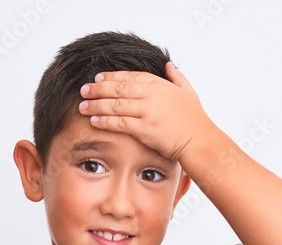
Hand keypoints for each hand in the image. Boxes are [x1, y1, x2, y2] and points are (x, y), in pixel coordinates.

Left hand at [77, 61, 213, 162]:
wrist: (200, 141)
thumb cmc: (195, 120)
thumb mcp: (188, 92)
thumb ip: (176, 77)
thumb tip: (167, 65)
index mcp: (160, 85)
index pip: (129, 76)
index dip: (111, 76)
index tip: (98, 77)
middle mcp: (151, 96)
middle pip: (118, 88)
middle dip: (98, 88)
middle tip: (83, 90)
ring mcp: (147, 112)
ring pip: (115, 105)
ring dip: (96, 105)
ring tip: (82, 106)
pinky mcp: (145, 129)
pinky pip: (119, 123)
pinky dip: (105, 121)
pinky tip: (93, 121)